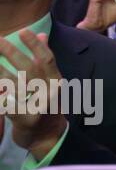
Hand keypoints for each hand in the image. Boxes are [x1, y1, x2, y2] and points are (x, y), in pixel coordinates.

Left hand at [0, 31, 67, 158]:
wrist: (47, 137)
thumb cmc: (46, 105)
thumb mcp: (51, 82)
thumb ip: (45, 60)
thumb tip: (41, 36)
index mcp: (56, 81)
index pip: (47, 59)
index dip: (34, 45)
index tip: (22, 31)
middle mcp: (48, 92)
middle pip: (28, 68)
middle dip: (11, 53)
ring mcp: (37, 106)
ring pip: (14, 85)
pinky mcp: (23, 119)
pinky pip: (6, 104)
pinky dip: (0, 96)